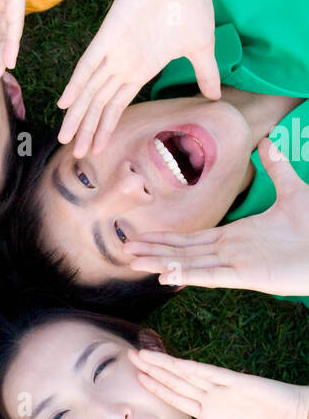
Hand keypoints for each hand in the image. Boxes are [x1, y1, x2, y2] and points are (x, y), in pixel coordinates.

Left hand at [57, 0, 219, 156]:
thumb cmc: (190, 2)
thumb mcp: (201, 46)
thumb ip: (205, 73)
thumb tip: (217, 96)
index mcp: (139, 69)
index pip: (116, 106)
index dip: (106, 128)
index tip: (96, 150)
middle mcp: (122, 64)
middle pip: (99, 104)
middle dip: (87, 130)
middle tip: (75, 155)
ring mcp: (114, 50)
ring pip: (90, 90)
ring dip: (78, 115)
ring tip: (65, 139)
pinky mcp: (109, 33)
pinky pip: (88, 62)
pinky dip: (77, 82)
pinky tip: (64, 102)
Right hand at [124, 138, 308, 296]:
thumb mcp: (294, 190)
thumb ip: (277, 168)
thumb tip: (266, 141)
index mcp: (237, 236)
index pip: (193, 238)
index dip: (166, 238)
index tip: (143, 236)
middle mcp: (232, 253)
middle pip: (184, 252)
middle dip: (154, 250)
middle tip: (126, 250)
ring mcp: (238, 266)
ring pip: (190, 265)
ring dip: (161, 263)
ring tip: (133, 262)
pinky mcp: (249, 277)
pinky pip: (212, 277)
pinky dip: (188, 276)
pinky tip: (165, 275)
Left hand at [128, 349, 308, 418]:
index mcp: (211, 410)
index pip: (176, 397)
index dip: (156, 388)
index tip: (137, 379)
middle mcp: (212, 396)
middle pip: (175, 382)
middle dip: (152, 370)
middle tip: (129, 357)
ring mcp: (223, 388)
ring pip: (187, 374)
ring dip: (165, 365)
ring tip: (143, 355)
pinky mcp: (238, 382)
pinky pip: (213, 374)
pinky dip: (194, 369)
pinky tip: (176, 364)